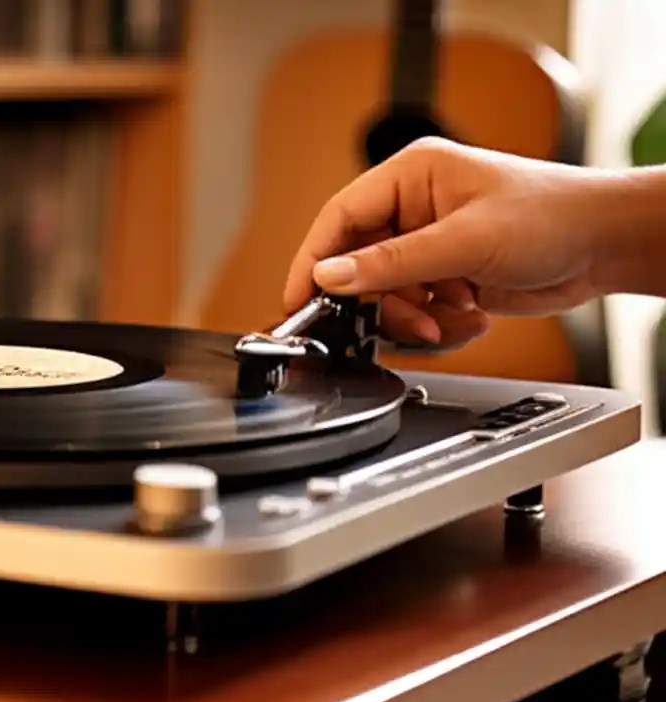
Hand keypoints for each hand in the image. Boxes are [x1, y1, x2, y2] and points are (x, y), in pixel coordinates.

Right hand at [282, 137, 634, 348]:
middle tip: (411, 322)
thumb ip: (392, 263)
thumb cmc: (552, 215)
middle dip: (386, 302)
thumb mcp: (464, 240)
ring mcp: (429, 246)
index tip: (298, 298)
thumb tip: (331, 276)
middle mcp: (413, 209)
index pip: (339, 218)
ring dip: (417, 318)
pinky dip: (440, 324)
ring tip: (452, 318)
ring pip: (386, 297)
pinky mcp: (445, 277)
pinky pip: (416, 313)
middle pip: (360, 267)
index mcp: (410, 176)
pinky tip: (472, 315)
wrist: (605, 246)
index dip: (313, 260)